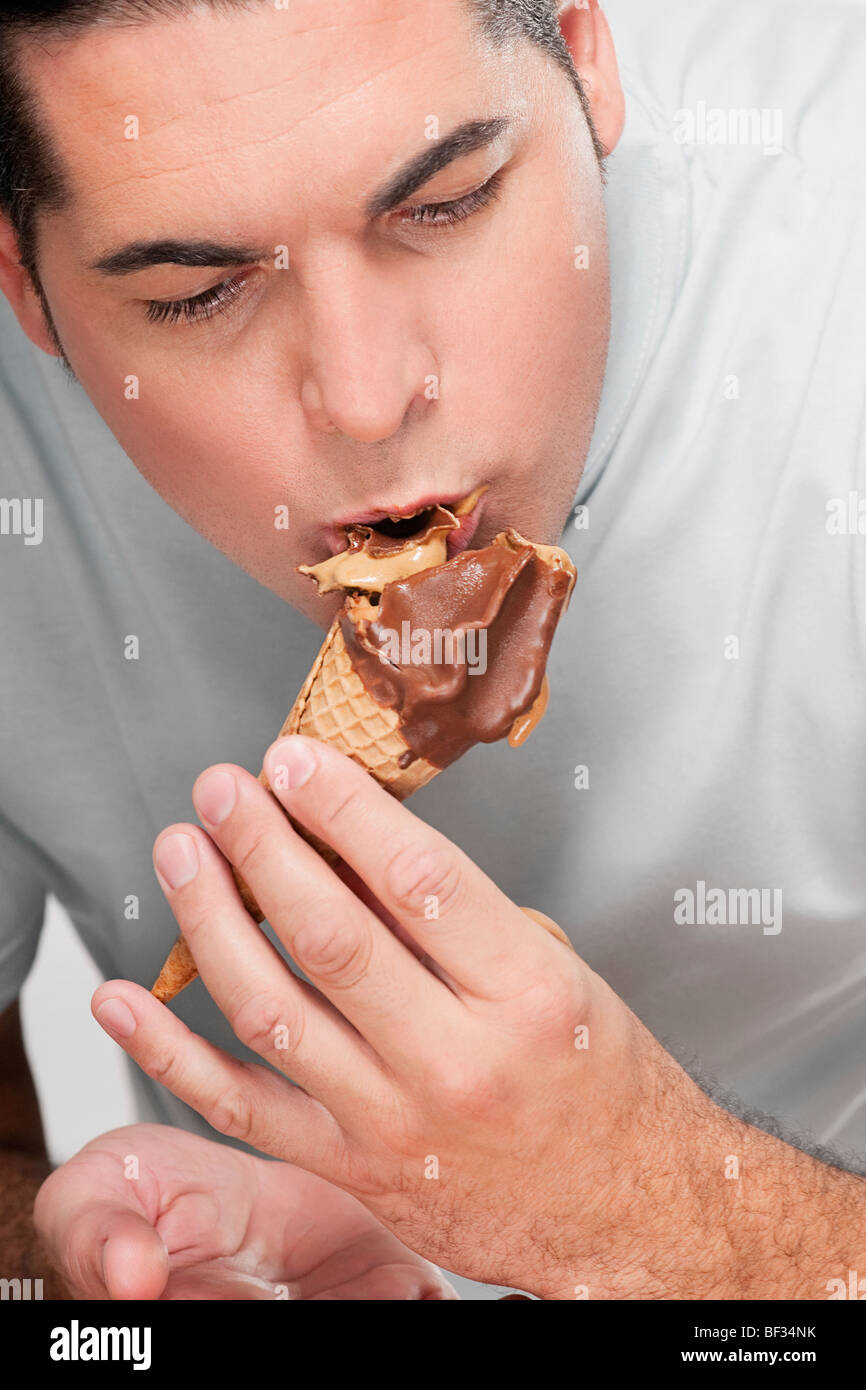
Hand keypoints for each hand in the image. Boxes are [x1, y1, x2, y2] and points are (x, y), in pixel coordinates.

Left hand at [93, 737, 737, 1299]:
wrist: (630, 1214)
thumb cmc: (600, 1081)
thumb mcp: (558, 971)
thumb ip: (457, 915)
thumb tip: (351, 840)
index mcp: (526, 994)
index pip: (417, 878)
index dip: (343, 808)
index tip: (294, 761)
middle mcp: (457, 1061)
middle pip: (331, 936)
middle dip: (262, 846)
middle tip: (223, 790)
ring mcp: (396, 1124)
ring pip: (273, 1010)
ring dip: (211, 922)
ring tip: (183, 854)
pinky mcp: (353, 1170)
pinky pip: (242, 1107)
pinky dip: (170, 1050)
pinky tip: (124, 1000)